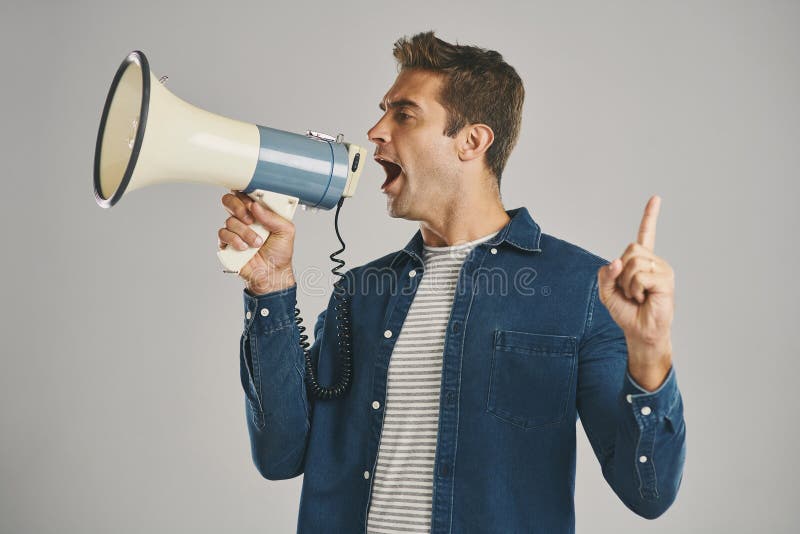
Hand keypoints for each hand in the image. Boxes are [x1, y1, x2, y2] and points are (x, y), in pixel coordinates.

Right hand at [218, 191, 296, 294]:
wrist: (272, 274)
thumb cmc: (279, 252)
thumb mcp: (286, 231)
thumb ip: (273, 216)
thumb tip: (256, 206)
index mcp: (259, 212)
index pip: (246, 194)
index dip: (246, 195)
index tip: (253, 204)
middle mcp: (245, 218)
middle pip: (229, 200)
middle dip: (239, 208)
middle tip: (250, 220)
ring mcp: (235, 230)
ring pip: (230, 220)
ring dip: (245, 232)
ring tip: (256, 243)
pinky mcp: (227, 243)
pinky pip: (223, 234)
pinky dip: (235, 240)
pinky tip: (245, 248)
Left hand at [596, 195, 674, 389]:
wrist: (639, 331)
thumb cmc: (626, 311)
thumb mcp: (606, 292)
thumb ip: (605, 274)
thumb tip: (616, 261)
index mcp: (642, 262)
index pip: (646, 234)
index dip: (650, 216)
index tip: (656, 198)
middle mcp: (655, 262)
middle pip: (629, 250)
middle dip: (620, 273)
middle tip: (629, 291)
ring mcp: (662, 270)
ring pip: (632, 263)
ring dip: (627, 283)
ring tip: (637, 296)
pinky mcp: (666, 280)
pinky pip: (639, 276)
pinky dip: (634, 289)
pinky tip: (644, 298)